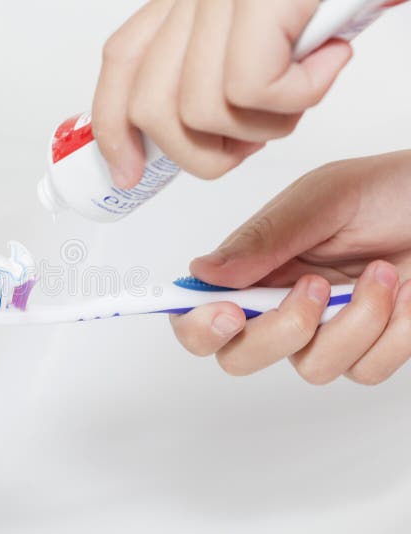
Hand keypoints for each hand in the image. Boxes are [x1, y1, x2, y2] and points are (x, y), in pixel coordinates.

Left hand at [92, 0, 351, 183]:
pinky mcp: (256, 1)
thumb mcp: (261, 34)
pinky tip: (328, 60)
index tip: (128, 172)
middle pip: (150, 108)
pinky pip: (252, 91)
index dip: (114, 127)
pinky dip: (298, 97)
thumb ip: (212, 73)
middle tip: (247, 143)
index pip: (120, 64)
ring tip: (300, 91)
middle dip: (199, 153)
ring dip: (261, 128)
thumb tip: (186, 136)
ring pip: (201, 113)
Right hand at [170, 151, 410, 384]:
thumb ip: (262, 239)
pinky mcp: (368, 347)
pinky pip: (365, 371)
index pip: (196, 310)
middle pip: (239, 357)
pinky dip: (394, 333)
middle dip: (279, 333)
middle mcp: (279, 302)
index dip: (197, 324)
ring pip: (311, 367)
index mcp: (254, 265)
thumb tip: (200, 272)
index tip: (229, 314)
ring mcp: (323, 330)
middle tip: (316, 288)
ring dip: (355, 323)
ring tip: (386, 274)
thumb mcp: (324, 199)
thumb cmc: (391, 191)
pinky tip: (408, 295)